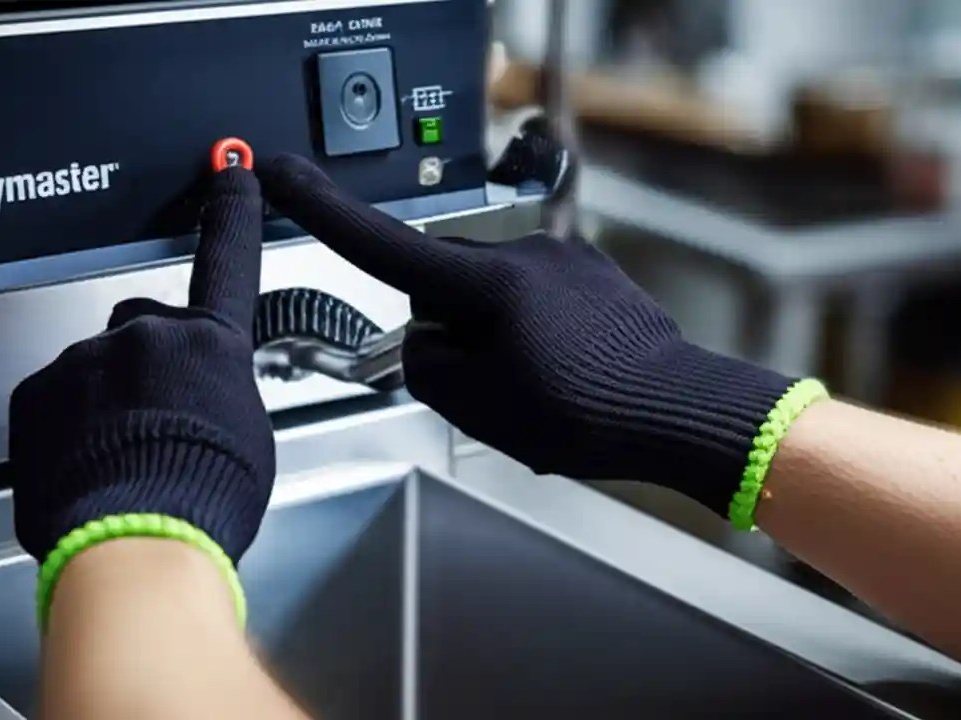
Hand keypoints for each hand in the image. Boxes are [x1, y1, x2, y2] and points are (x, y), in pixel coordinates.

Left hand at [9, 168, 272, 615]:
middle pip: (150, 330)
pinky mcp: (36, 391)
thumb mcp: (249, 438)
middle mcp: (147, 335)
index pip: (228, 260)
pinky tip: (88, 466)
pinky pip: (56, 398)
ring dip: (107, 403)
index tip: (232, 171)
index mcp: (210, 343)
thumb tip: (202, 395)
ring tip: (122, 461)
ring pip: (98, 369)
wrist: (135, 544)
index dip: (233, 212)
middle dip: (152, 365)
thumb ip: (223, 392)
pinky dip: (69, 427)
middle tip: (161, 424)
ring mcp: (86, 360)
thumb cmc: (201, 502)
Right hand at [259, 155, 804, 520]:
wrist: (676, 409)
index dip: (324, 211)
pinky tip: (558, 368)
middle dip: (441, 322)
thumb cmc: (584, 415)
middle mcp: (521, 254)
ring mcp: (561, 258)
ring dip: (488, 328)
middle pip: (440, 278)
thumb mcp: (478, 407)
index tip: (283, 175)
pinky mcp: (591, 272)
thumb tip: (424, 342)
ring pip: (488, 288)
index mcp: (485, 282)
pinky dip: (528, 326)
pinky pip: (533, 292)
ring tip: (530, 385)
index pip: (384, 246)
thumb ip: (428, 364)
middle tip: (476, 383)